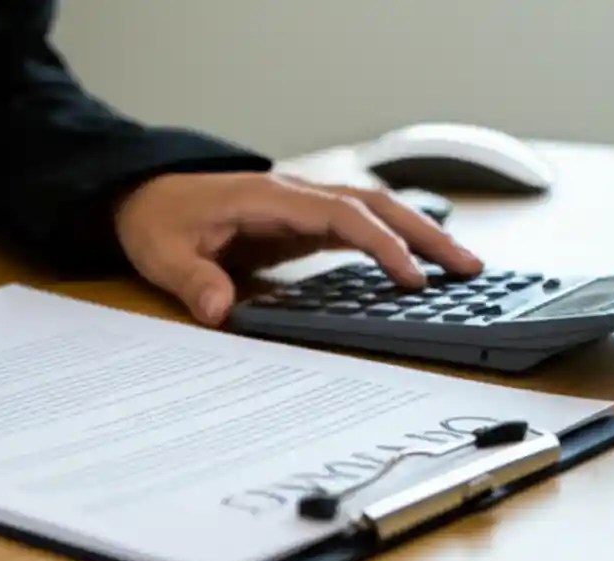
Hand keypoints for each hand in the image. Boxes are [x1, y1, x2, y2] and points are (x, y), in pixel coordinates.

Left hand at [112, 172, 482, 324]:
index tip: (412, 278)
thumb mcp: (162, 254)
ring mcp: (300, 208)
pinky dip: (390, 243)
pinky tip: (416, 267)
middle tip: (470, 268)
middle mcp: (293, 196)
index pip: (341, 216)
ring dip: (418, 234)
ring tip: (463, 268)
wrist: (143, 197)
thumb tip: (218, 312)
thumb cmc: (156, 221)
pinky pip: (355, 229)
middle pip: (374, 205)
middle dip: (424, 234)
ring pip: (373, 212)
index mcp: (268, 198)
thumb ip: (191, 281)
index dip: (381, 245)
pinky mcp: (299, 224)